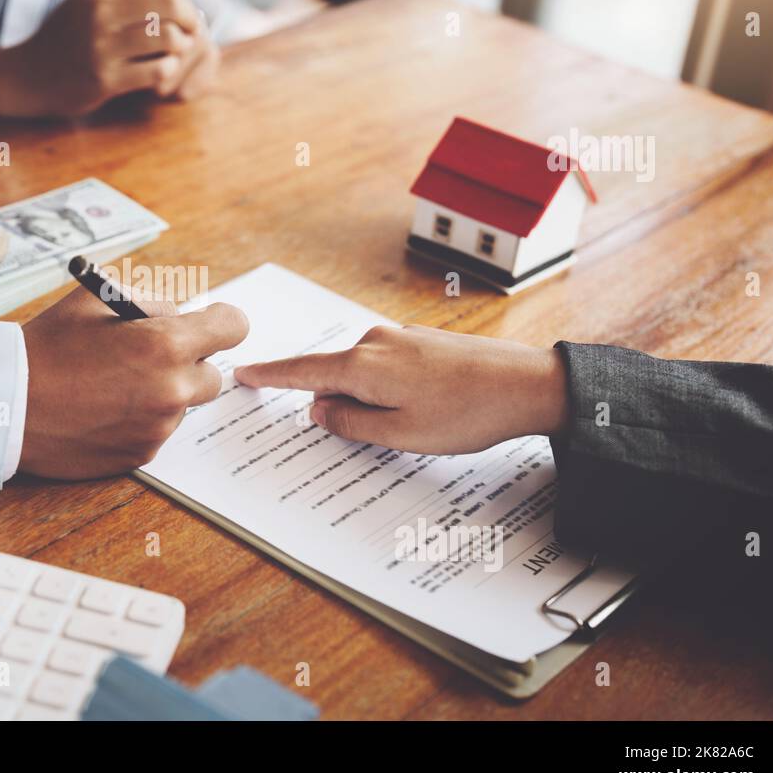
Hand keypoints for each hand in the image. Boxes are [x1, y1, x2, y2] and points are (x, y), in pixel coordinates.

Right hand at [0, 0, 217, 118]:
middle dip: (189, 19)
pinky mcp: (105, 79)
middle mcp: (99, 13)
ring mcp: (101, 47)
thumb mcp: (82, 2)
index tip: (185, 12)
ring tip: (176, 53)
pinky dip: (168, 71)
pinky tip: (162, 72)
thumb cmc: (62, 39)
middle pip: (168, 5)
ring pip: (166, 37)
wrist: (26, 77)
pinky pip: (157, 70)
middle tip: (191, 33)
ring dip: (181, 46)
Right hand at [19, 286, 248, 478]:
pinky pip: (158, 430)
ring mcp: (158, 428)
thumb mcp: (97, 297)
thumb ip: (151, 300)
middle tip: (148, 356)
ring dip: (163, 392)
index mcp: (166, 344)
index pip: (233, 327)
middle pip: (213, 373)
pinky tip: (103, 408)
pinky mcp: (141, 455)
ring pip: (183, 404)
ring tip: (114, 383)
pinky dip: (140, 419)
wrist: (6, 404)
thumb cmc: (48, 345)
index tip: (208, 324)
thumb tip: (180, 313)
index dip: (219, 321)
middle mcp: (172, 390)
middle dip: (188, 362)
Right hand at [234, 325, 570, 454]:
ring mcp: (401, 338)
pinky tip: (424, 410)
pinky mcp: (423, 341)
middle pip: (335, 374)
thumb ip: (351, 422)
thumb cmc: (465, 414)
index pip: (302, 372)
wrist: (528, 384)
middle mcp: (376, 342)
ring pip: (366, 373)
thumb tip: (320, 409)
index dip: (271, 375)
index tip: (244, 372)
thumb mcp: (400, 434)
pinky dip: (392, 390)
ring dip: (372, 401)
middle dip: (338, 404)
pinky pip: (389, 367)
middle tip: (371, 434)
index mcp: (362, 365)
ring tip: (414, 427)